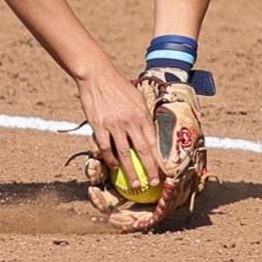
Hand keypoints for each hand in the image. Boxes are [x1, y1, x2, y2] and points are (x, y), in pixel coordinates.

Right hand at [75, 66, 163, 189]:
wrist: (97, 76)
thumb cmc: (119, 87)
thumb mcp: (137, 98)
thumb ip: (143, 116)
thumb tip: (151, 132)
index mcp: (142, 115)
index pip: (154, 141)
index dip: (159, 158)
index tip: (164, 171)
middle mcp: (131, 121)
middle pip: (143, 151)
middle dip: (150, 169)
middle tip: (153, 183)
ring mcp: (114, 125)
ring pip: (125, 154)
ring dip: (130, 171)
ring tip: (135, 185)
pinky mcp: (99, 126)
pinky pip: (106, 148)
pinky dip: (110, 160)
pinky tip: (114, 168)